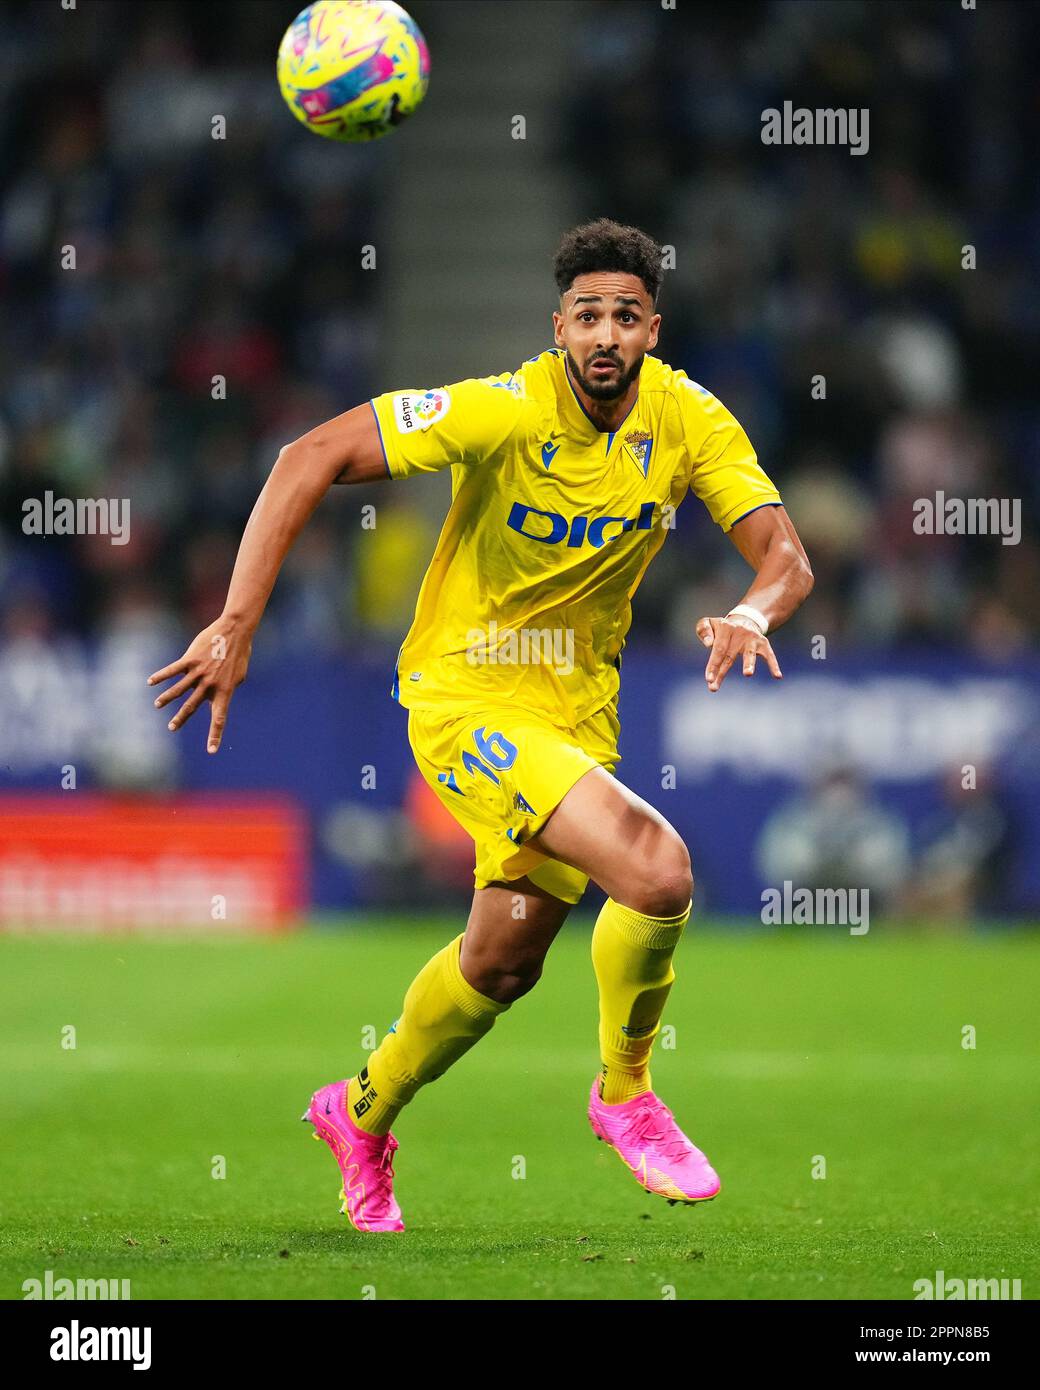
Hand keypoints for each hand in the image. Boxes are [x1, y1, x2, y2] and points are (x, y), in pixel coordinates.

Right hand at [147, 616, 252, 752]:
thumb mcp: (238, 675)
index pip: (219, 718)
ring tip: (156, 705)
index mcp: (224, 691)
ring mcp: (199, 672)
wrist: (234, 632)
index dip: (215, 735)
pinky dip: (160, 676)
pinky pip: (172, 670)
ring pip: (178, 690)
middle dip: (180, 719)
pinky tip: (150, 682)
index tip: (211, 750)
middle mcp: (210, 685)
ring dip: (166, 698)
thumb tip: (217, 696)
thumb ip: (227, 688)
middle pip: (192, 706)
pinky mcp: (190, 660)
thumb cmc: (238, 653)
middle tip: (171, 728)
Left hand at [696, 615, 781, 692]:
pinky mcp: (763, 643)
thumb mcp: (709, 623)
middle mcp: (740, 632)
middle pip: (729, 655)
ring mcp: (752, 638)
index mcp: (725, 628)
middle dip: (721, 672)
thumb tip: (708, 644)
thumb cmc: (722, 628)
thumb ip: (703, 630)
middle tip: (714, 686)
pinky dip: (774, 665)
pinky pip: (769, 655)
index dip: (713, 664)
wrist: (745, 619)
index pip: (718, 649)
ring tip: (748, 674)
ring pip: (750, 653)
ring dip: (749, 663)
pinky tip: (777, 676)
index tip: (708, 679)